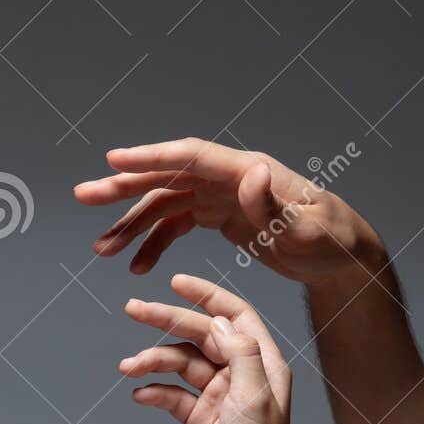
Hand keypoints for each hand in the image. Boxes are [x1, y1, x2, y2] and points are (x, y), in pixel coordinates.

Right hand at [76, 138, 375, 281]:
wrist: (341, 256)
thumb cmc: (329, 239)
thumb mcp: (304, 226)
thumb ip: (271, 201)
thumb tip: (249, 170)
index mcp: (245, 170)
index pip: (190, 157)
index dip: (150, 157)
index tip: (112, 160)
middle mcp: (227, 177)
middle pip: (166, 175)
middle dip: (123, 186)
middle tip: (83, 195)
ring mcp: (220, 196)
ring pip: (164, 203)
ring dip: (131, 225)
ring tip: (101, 250)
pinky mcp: (219, 216)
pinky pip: (176, 225)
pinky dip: (154, 244)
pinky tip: (137, 267)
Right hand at [119, 273, 297, 423]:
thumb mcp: (254, 398)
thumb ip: (240, 353)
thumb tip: (218, 320)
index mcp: (261, 364)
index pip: (233, 315)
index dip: (205, 295)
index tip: (174, 282)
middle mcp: (241, 375)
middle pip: (200, 334)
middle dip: (166, 320)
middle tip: (132, 308)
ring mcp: (219, 398)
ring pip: (180, 364)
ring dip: (152, 360)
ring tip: (127, 367)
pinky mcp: (199, 420)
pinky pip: (171, 395)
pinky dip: (154, 391)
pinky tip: (140, 395)